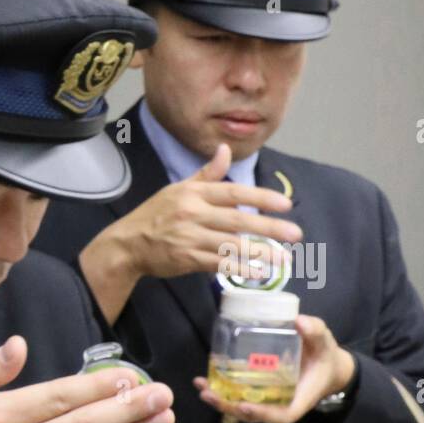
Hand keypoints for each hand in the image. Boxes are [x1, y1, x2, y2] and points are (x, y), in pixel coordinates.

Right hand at [79, 143, 298, 323]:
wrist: (127, 244)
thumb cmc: (155, 215)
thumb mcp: (178, 189)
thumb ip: (207, 174)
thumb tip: (226, 150)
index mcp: (194, 193)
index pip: (234, 192)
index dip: (261, 198)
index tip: (285, 204)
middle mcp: (193, 214)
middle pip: (237, 220)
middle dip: (268, 227)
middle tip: (295, 234)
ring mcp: (189, 238)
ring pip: (230, 244)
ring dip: (259, 253)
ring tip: (283, 259)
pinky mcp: (186, 259)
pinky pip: (217, 264)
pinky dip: (238, 268)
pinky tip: (257, 272)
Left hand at [194, 315, 355, 422]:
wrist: (326, 365)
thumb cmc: (324, 355)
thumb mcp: (324, 341)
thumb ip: (315, 332)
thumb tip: (300, 322)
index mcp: (299, 399)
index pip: (281, 416)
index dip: (261, 413)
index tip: (244, 405)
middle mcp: (281, 405)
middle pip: (253, 415)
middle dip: (230, 407)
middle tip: (209, 394)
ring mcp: (268, 401)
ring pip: (242, 409)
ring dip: (220, 401)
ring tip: (201, 387)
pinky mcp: (259, 394)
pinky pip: (240, 398)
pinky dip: (222, 392)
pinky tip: (204, 382)